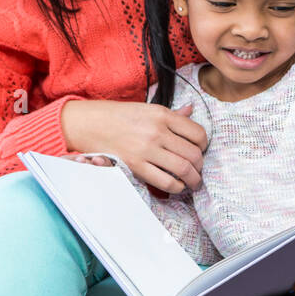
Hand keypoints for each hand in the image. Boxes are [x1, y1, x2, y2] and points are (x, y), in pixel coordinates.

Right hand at [61, 99, 206, 193]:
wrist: (89, 123)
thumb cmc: (119, 116)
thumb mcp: (148, 109)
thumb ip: (172, 114)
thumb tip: (191, 110)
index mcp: (163, 115)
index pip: (198, 133)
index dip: (204, 146)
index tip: (201, 151)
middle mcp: (157, 131)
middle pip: (193, 153)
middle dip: (201, 166)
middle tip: (199, 171)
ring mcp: (146, 149)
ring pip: (183, 168)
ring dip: (193, 179)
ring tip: (193, 182)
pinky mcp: (135, 165)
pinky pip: (165, 181)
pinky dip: (176, 187)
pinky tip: (177, 186)